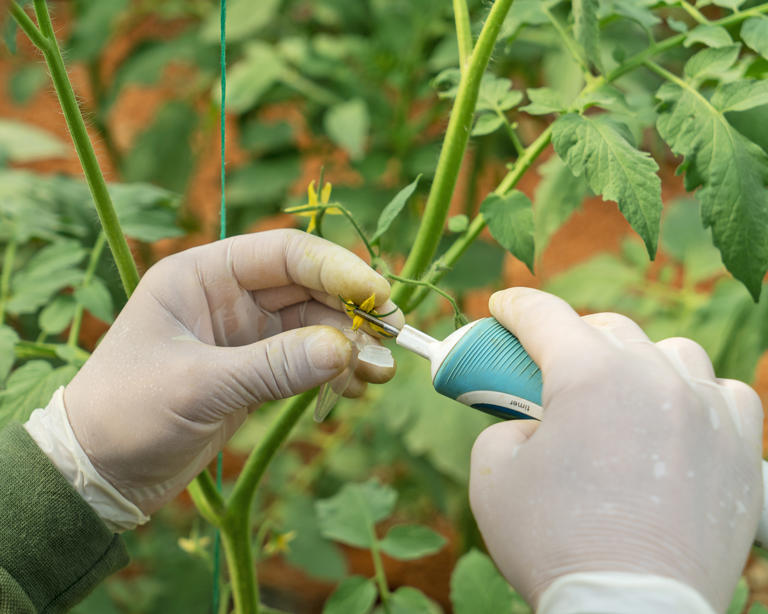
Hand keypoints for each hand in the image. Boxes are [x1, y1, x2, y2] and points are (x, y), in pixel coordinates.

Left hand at [62, 230, 402, 513]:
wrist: (99, 472)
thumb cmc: (127, 414)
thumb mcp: (198, 386)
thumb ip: (273, 366)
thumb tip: (346, 350)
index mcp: (202, 276)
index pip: (284, 253)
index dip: (336, 268)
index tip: (378, 294)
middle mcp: (228, 297)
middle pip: (309, 288)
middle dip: (352, 311)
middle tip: (391, 338)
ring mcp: (245, 335)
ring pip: (315, 326)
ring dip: (350, 345)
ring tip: (377, 373)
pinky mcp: (255, 370)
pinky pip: (308, 360)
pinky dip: (334, 371)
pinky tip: (353, 389)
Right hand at [469, 288, 762, 612]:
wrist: (628, 611)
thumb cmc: (553, 544)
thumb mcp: (492, 474)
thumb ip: (505, 425)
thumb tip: (532, 421)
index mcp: (588, 376)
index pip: (544, 316)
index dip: (516, 306)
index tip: (503, 307)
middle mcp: (653, 378)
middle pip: (606, 329)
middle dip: (569, 338)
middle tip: (548, 368)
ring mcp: (704, 410)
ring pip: (671, 351)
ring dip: (637, 361)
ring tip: (619, 395)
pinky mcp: (739, 448)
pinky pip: (723, 392)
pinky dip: (695, 394)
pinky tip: (676, 417)